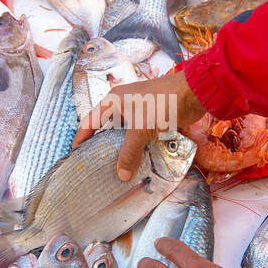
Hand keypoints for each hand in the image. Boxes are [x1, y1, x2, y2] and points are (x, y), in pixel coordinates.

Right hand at [73, 73, 206, 180]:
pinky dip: (138, 148)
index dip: (81, 137)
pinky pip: (140, 137)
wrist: (193, 93)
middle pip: (107, 128)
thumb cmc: (162, 103)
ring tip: (115, 168)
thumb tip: (122, 174)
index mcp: (114, 101)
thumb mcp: (141, 128)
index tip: (74, 153)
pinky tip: (137, 162)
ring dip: (122, 149)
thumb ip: (129, 152)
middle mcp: (124, 105)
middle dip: (102, 146)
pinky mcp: (153, 119)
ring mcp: (139, 112)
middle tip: (96, 165)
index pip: (90, 121)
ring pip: (125, 134)